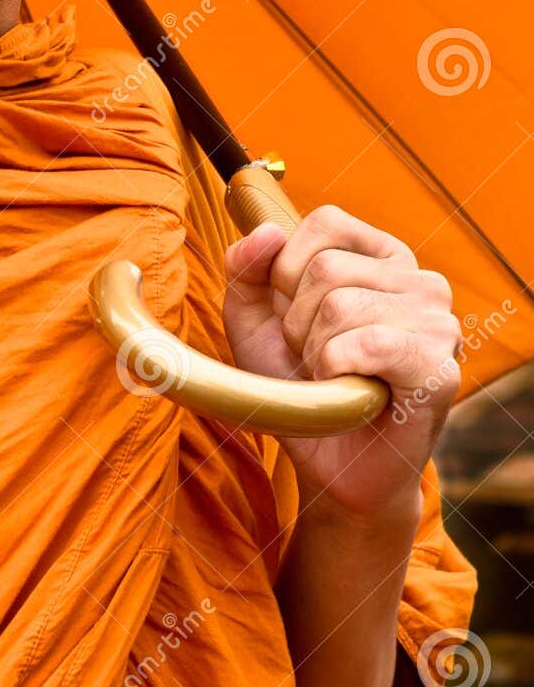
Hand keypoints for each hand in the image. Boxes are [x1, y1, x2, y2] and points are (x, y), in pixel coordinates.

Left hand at [222, 206, 462, 521]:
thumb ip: (246, 267)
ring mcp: (438, 323)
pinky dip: (338, 369)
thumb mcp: (253, 318)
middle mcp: (420, 280)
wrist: (329, 464)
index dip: (287, 270)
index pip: (325, 222)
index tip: (291, 313)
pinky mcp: (439, 370)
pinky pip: (370, 344)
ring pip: (341, 306)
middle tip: (316, 359)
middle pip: (327, 268)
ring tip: (335, 377)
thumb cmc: (298, 385)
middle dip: (297, 323)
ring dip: (316, 353)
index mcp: (383, 256)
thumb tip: (267, 231)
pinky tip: (351, 392)